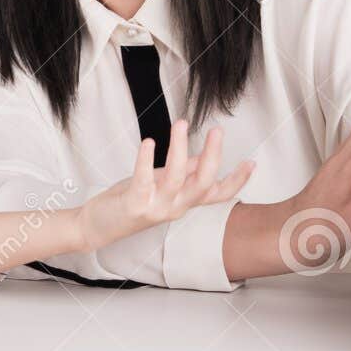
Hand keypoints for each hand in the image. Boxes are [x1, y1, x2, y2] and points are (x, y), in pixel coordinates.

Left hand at [73, 121, 254, 252]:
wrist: (98, 225)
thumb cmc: (131, 201)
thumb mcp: (162, 185)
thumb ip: (185, 173)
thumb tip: (204, 157)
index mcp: (184, 202)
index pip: (218, 195)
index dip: (237, 181)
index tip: (252, 162)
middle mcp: (175, 207)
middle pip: (204, 185)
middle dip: (214, 156)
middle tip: (217, 131)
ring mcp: (157, 207)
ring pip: (177, 179)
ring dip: (180, 149)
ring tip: (181, 124)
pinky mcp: (136, 204)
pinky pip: (144, 180)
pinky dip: (147, 160)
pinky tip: (150, 142)